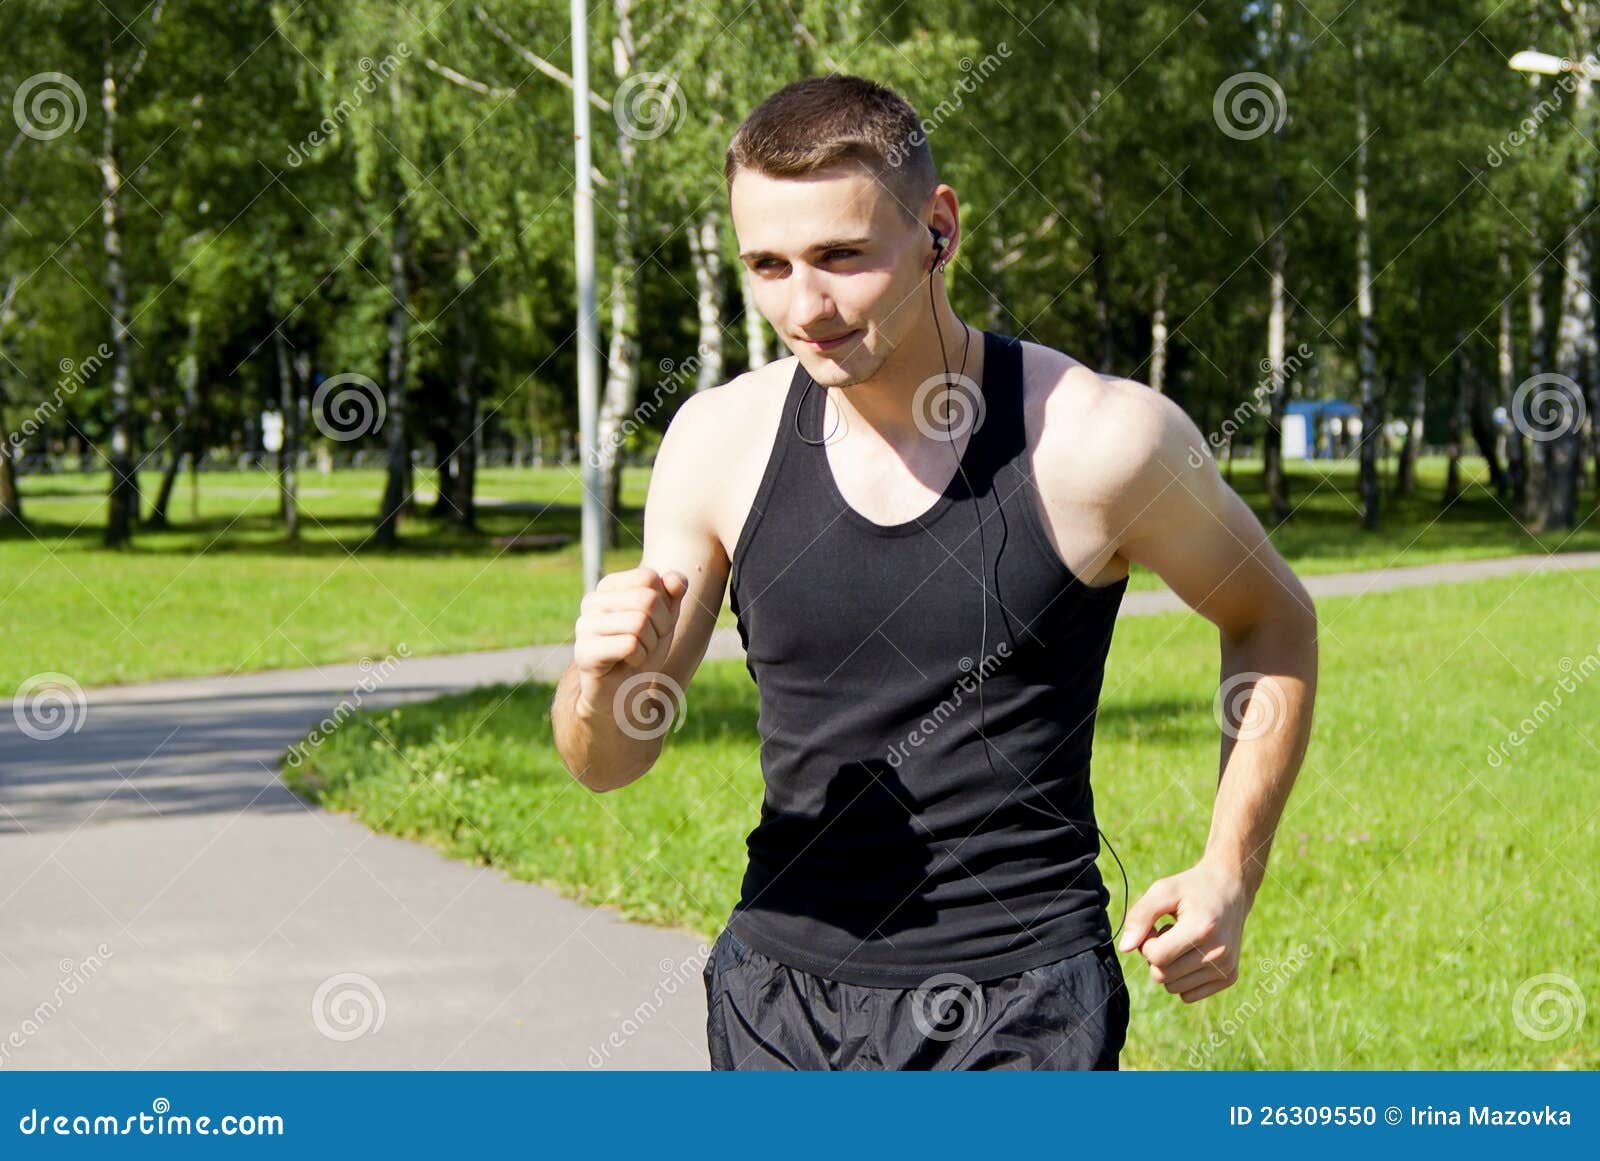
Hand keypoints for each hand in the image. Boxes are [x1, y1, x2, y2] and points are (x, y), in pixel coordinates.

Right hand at [572, 566, 689, 720]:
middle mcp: (591, 601)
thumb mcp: (664, 620)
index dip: (663, 604)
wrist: (624, 692)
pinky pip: (630, 645)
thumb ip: (672, 595)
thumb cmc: (643, 651)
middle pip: (646, 599)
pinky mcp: (584, 651)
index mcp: (608, 586)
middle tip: (647, 642)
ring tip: (636, 653)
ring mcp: (584, 625)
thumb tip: (675, 578)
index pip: (648, 577)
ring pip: (639, 623)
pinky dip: (639, 659)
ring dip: (649, 645)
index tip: (654, 623)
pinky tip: (626, 664)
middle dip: (659, 626)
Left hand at [1117, 859, 1251, 1002]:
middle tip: (1167, 934)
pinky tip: (1191, 954)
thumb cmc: (1191, 888)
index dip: (1147, 943)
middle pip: (1162, 976)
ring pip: (1173, 988)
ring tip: (1181, 942)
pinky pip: (1188, 995)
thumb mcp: (1163, 890)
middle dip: (1156, 956)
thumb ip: (1139, 916)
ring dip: (1169, 967)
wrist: (1231, 889)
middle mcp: (1218, 952)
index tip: (1156, 927)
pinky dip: (1182, 978)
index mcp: (1202, 929)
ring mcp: (1226, 968)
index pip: (1156, 957)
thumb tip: (1125, 948)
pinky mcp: (1229, 978)